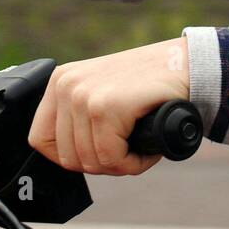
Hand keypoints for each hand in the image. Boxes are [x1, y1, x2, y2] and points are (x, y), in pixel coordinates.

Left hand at [28, 38, 191, 175]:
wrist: (187, 63)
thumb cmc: (150, 81)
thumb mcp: (103, 89)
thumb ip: (81, 114)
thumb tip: (71, 156)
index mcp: (61, 80)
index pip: (40, 139)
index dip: (69, 157)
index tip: (95, 154)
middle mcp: (67, 85)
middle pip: (67, 156)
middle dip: (101, 164)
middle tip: (128, 153)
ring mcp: (85, 96)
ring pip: (90, 161)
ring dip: (120, 165)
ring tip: (140, 149)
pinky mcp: (107, 107)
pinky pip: (112, 158)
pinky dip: (133, 163)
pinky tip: (148, 151)